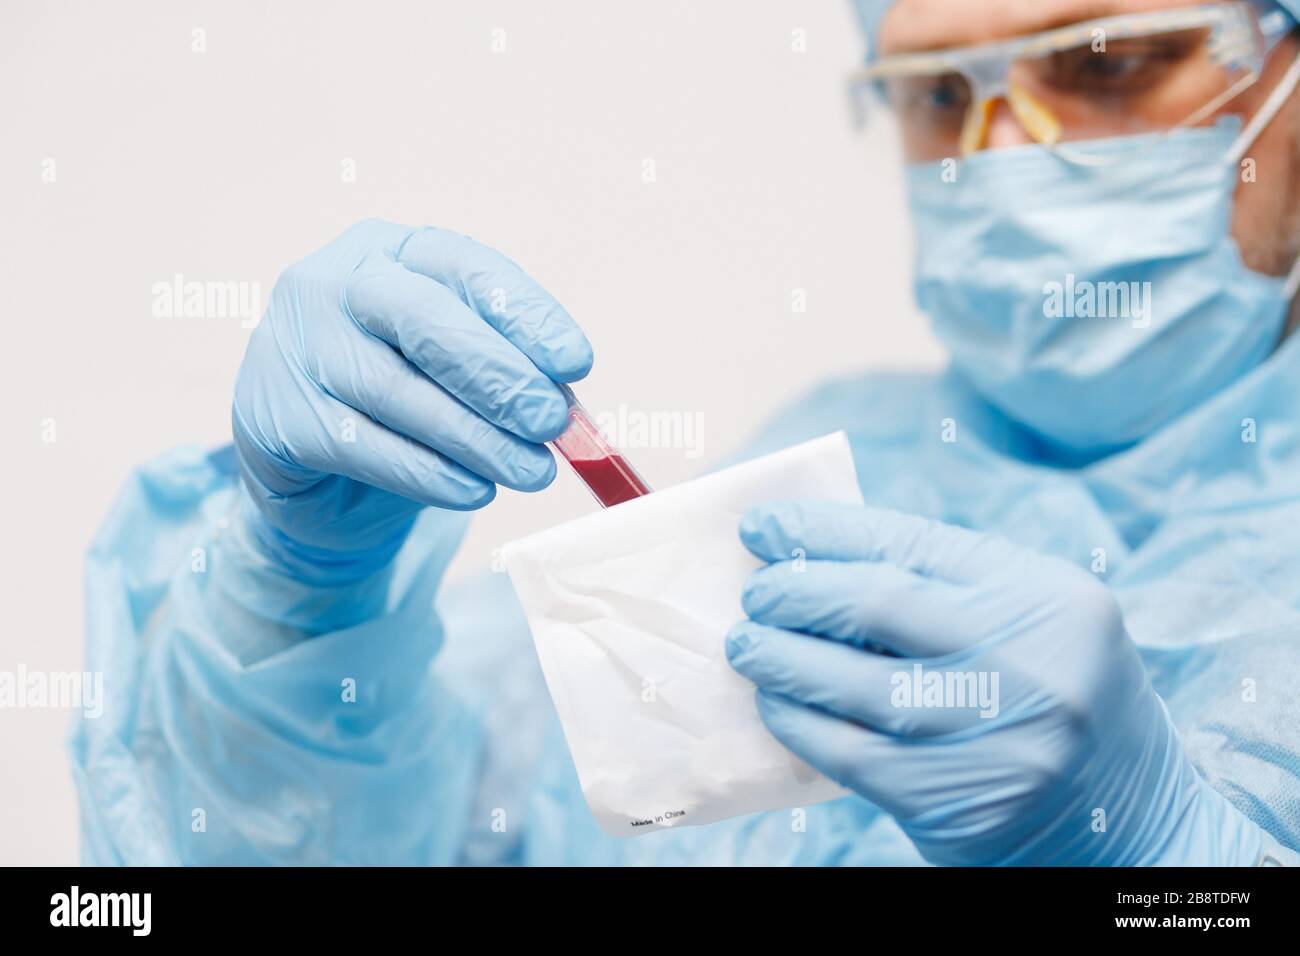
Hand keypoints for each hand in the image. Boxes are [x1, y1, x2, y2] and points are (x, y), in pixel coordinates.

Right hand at [233, 219, 591, 559]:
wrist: (311, 468)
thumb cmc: (400, 402)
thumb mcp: (451, 368)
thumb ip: (504, 371)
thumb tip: (566, 403)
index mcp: (390, 251)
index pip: (466, 268)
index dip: (525, 315)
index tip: (576, 363)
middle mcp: (333, 283)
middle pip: (424, 320)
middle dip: (499, 376)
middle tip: (551, 423)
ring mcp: (294, 346)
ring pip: (398, 391)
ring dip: (476, 438)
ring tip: (531, 471)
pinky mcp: (274, 414)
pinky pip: (364, 446)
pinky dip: (429, 473)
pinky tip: (474, 490)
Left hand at [726, 501, 1269, 865]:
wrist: (1124, 822)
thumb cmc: (1053, 696)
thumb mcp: (1030, 621)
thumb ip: (945, 586)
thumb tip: (816, 557)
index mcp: (1046, 596)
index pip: (911, 543)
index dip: (824, 531)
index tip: (764, 525)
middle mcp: (1029, 660)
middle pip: (876, 604)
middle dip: (794, 591)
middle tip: (754, 592)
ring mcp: (995, 735)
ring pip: (851, 683)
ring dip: (780, 657)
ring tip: (746, 643)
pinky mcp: (959, 799)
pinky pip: (850, 752)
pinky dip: (798, 722)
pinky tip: (774, 703)